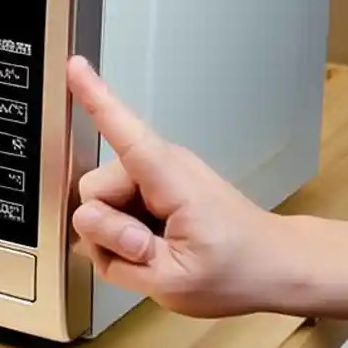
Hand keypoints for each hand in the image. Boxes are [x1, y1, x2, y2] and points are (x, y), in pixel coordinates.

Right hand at [66, 56, 299, 317]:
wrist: (273, 266)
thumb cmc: (237, 271)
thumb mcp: (171, 280)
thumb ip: (118, 252)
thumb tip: (88, 225)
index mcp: (169, 177)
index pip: (125, 132)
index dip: (95, 99)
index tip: (75, 67)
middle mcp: (158, 166)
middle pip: (95, 191)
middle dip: (108, 230)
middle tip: (147, 254)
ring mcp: (155, 178)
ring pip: (100, 205)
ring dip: (116, 238)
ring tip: (155, 254)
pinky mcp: (152, 191)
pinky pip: (114, 212)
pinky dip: (124, 238)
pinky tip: (152, 250)